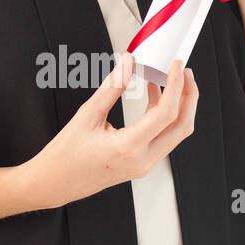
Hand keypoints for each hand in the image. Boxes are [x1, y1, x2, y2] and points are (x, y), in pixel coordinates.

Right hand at [25, 53, 198, 207]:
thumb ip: (112, 86)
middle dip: (189, 96)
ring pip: (176, 134)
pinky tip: (154, 96)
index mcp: (129, 147)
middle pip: (182, 126)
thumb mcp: (88, 114)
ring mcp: (145, 165)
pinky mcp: (142, 164)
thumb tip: (128, 62)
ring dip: (178, 106)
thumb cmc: (66, 153)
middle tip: (183, 70)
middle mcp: (142, 160)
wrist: (55, 182)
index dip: (176, 85)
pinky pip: (163, 138)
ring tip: (169, 79)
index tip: (176, 65)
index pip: (166, 113)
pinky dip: (164, 116)